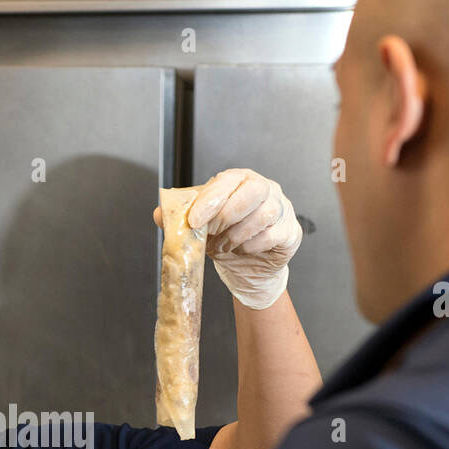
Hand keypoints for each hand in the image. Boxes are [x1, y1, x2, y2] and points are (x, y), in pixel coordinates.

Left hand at [154, 168, 301, 309]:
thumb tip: (159, 214)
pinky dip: (252, 246)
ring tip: (223, 246)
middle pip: (253, 191)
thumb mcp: (200, 228)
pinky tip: (241, 250)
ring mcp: (281, 208)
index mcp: (240, 180)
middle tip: (210, 233)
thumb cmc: (226, 239)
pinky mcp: (290, 231)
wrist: (247, 268)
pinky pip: (273, 235)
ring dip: (237, 235)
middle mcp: (265, 189)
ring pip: (264, 214)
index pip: (228, 180)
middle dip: (226, 214)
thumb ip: (179, 219)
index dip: (210, 199)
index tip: (193, 220)